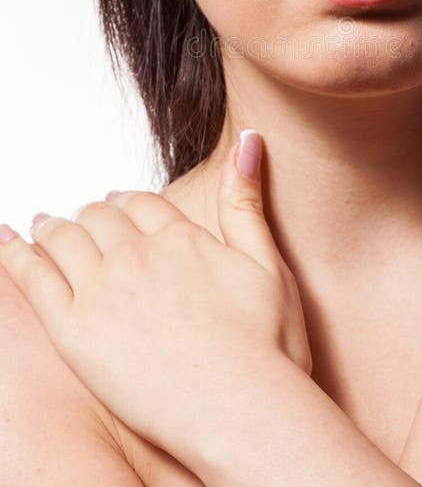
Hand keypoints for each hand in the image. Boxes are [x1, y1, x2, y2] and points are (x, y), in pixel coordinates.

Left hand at [0, 131, 311, 472]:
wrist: (242, 408)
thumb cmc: (264, 348)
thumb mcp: (268, 263)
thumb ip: (246, 201)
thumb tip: (248, 141)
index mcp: (181, 238)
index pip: (141, 203)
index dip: (125, 201)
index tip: (116, 204)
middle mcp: (138, 255)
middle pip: (100, 218)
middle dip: (89, 215)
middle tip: (80, 220)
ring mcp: (103, 291)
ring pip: (64, 239)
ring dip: (51, 226)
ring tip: (42, 226)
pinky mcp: (75, 331)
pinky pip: (34, 279)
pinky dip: (16, 254)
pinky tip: (9, 242)